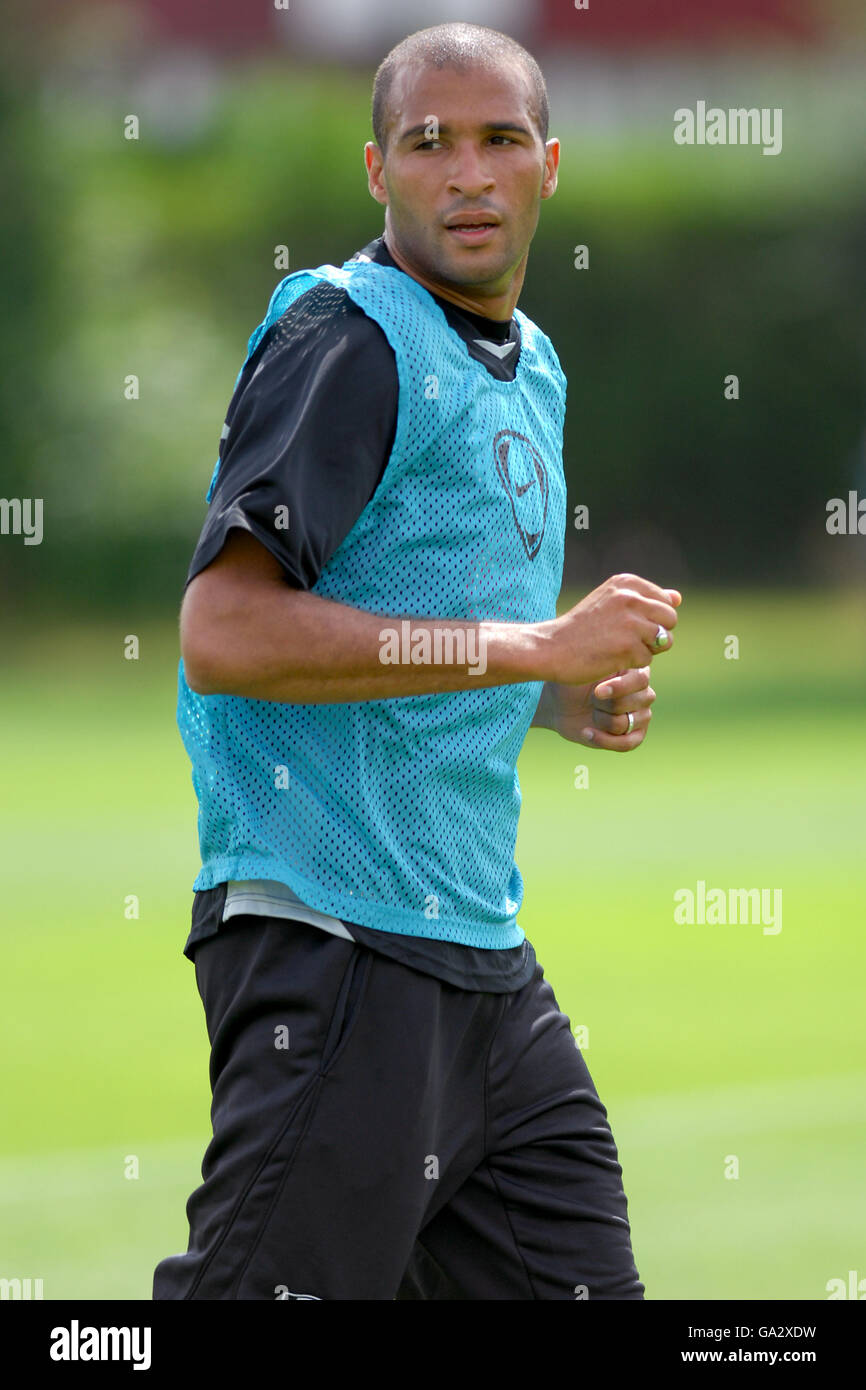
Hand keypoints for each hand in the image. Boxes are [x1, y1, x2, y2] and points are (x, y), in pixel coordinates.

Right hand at [541, 574, 680, 685]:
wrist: (551, 648)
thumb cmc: (581, 628)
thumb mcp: (611, 604)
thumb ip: (645, 599)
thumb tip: (678, 597)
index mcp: (627, 583)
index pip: (666, 601)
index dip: (652, 619)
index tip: (626, 624)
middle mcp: (630, 598)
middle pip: (670, 619)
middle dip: (656, 634)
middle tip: (628, 641)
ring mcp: (630, 622)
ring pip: (663, 640)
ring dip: (646, 650)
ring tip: (620, 649)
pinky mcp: (628, 647)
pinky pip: (648, 659)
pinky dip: (632, 663)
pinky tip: (611, 658)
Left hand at [541, 667, 655, 749]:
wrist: (560, 704)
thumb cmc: (574, 682)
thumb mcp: (584, 669)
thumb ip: (605, 665)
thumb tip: (623, 657)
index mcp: (636, 672)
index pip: (641, 681)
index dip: (619, 688)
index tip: (597, 690)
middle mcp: (643, 694)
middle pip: (636, 702)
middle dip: (606, 704)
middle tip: (592, 699)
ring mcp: (641, 716)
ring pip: (626, 723)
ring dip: (602, 719)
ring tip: (591, 712)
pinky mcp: (633, 736)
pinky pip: (627, 744)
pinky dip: (604, 740)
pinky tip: (587, 732)